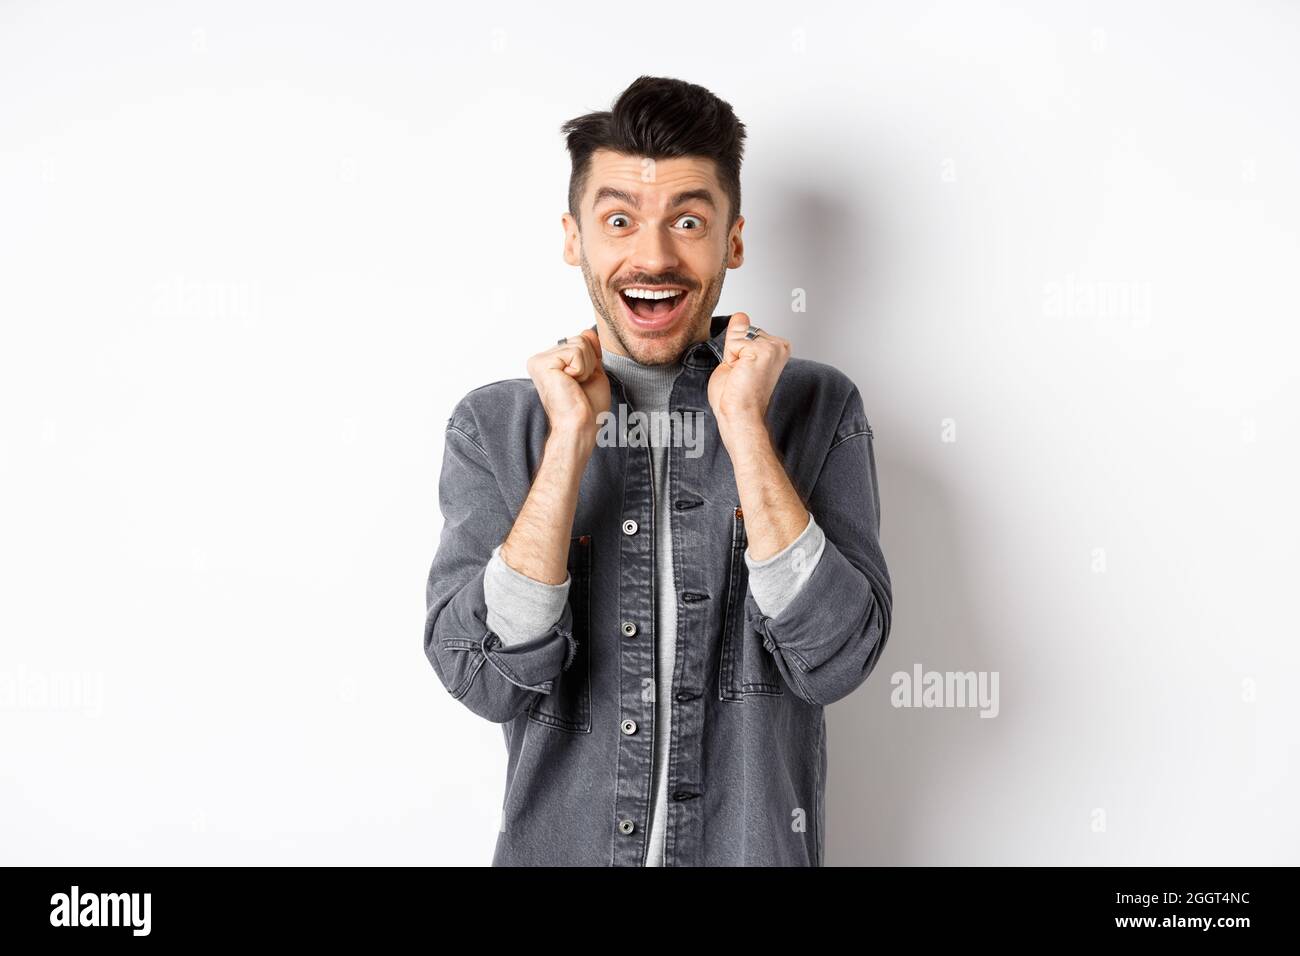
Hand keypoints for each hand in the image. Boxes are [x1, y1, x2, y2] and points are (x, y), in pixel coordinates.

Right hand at [526, 329, 610, 442]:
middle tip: (578, 384)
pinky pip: (576, 352)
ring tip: (574, 385)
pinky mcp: (542, 363)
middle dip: (589, 362)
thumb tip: (587, 331)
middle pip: (580, 339)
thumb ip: (590, 351)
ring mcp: (539, 360)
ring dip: (586, 367)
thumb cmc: (587, 406)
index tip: (580, 382)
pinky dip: (581, 369)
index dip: (590, 360)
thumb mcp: (593, 372)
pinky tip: (570, 383)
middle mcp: (541, 359)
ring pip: (580, 343)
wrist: (580, 425)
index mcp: (550, 361)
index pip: (580, 341)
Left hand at [707, 312, 790, 433]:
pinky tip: (741, 372)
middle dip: (734, 351)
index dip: (737, 350)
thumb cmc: (737, 397)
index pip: (747, 330)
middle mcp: (779, 346)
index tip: (745, 371)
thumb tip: (740, 315)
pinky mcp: (762, 350)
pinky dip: (730, 358)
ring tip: (741, 374)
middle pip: (743, 329)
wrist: (739, 414)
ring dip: (732, 355)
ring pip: (738, 334)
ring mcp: (772, 347)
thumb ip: (739, 335)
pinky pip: (734, 341)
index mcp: (777, 348)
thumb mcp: (735, 358)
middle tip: (741, 374)